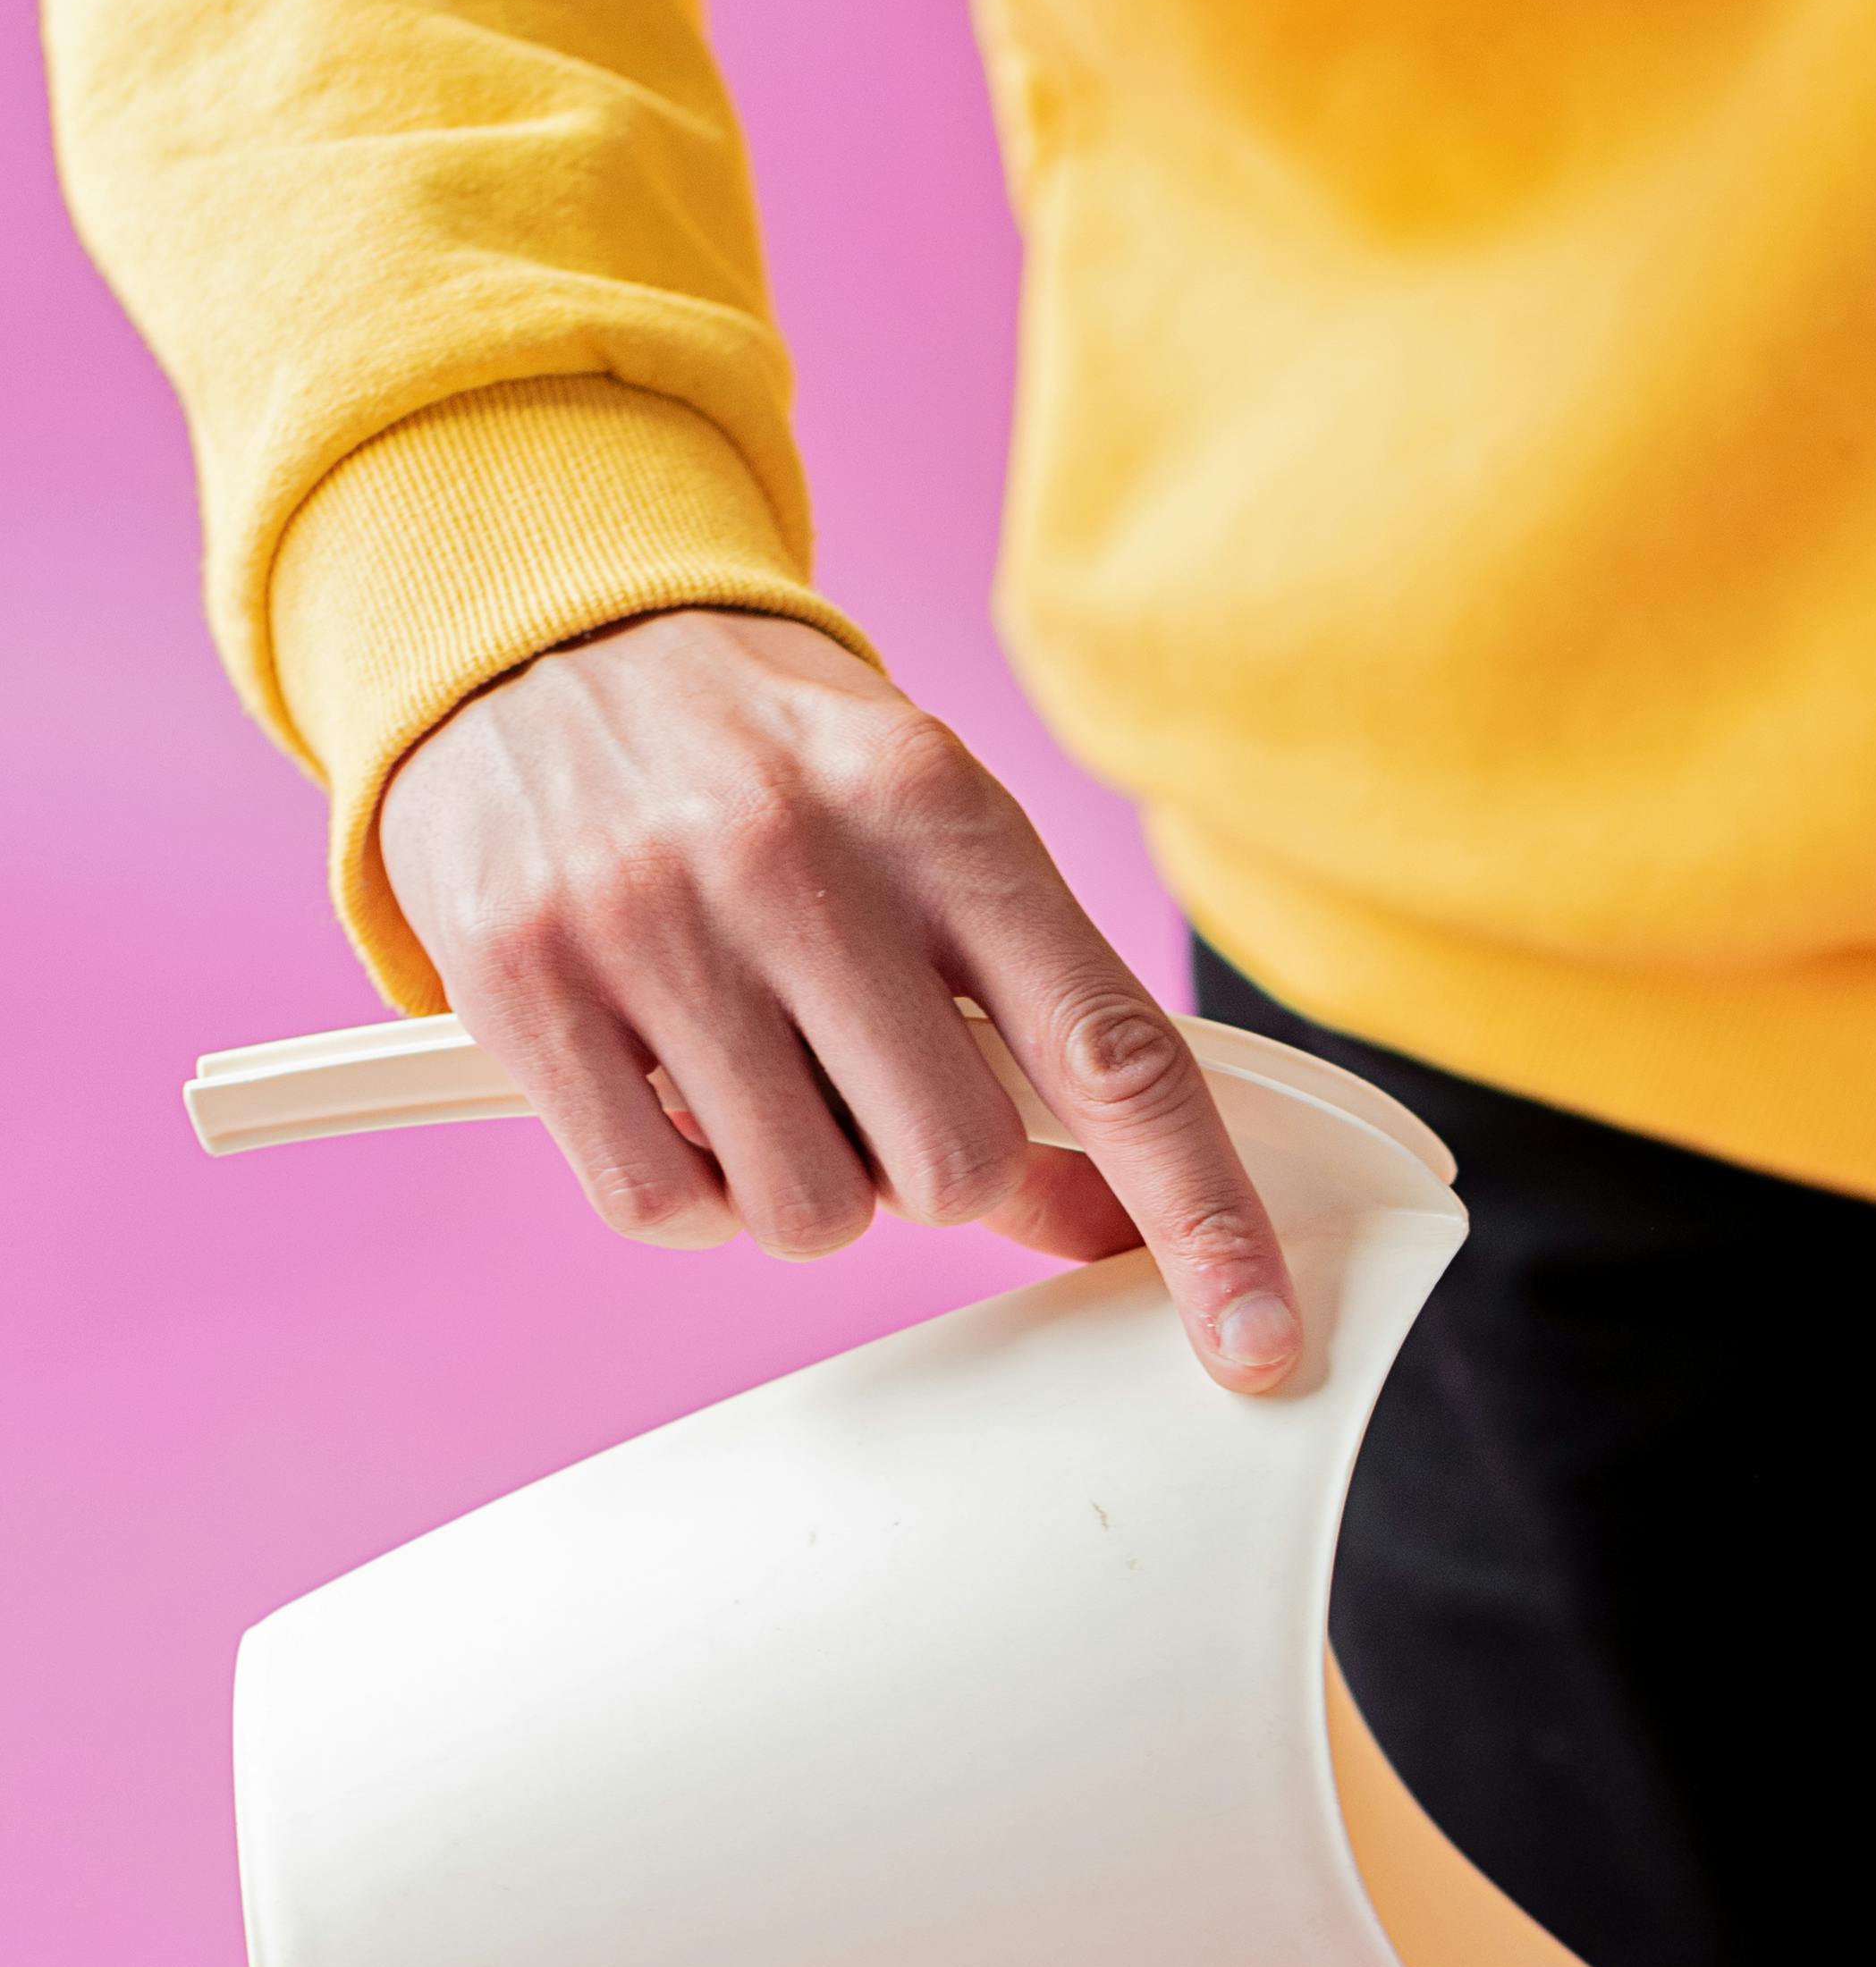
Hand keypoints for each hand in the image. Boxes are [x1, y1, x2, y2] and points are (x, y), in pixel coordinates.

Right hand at [377, 609, 1300, 1386]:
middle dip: (931, 1167)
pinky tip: (667, 1079)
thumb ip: (1025, 1013)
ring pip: (810, 1212)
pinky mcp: (525, 984)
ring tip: (755, 1059)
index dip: (1201, 1214)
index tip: (1258, 1339)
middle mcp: (798, 856)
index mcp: (939, 807)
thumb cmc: (770, 761)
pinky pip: (666, 1209)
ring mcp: (651, 919)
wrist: (528, 627)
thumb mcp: (924, 833)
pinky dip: (686, 1189)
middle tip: (866, 1074)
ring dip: (804, 1179)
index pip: (1114, 1054)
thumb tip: (1107, 1217)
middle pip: (955, 1170)